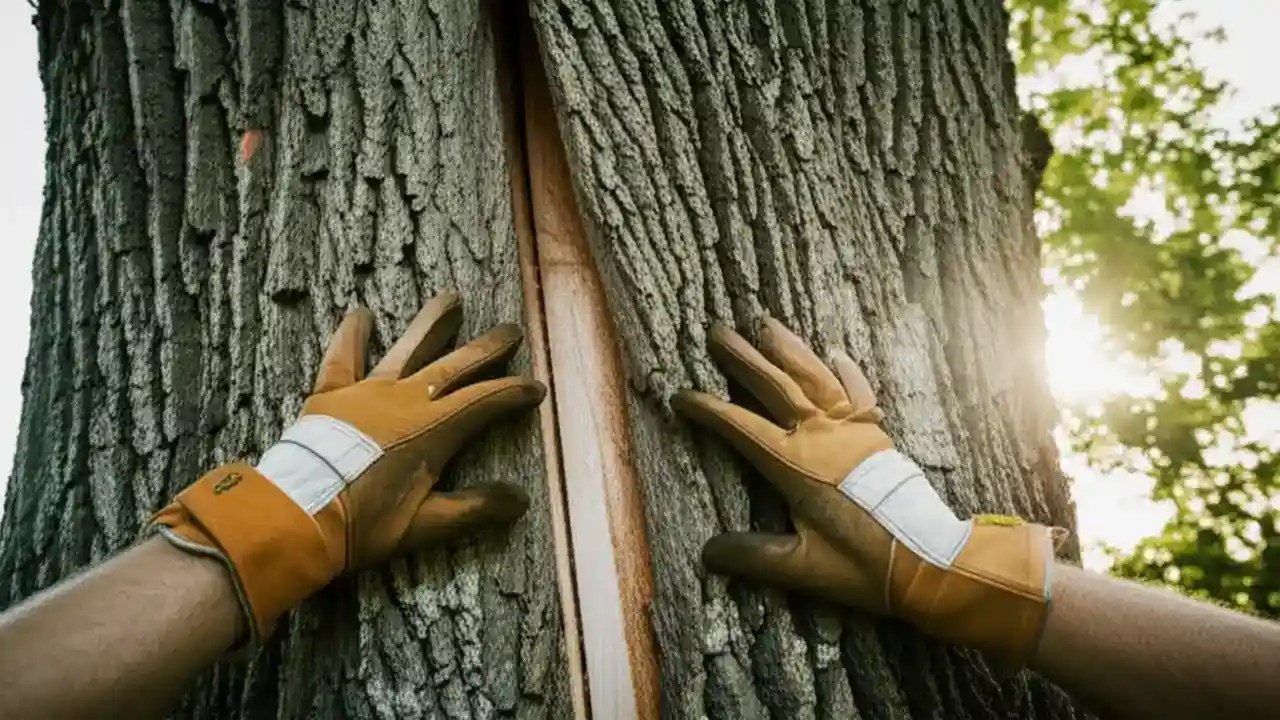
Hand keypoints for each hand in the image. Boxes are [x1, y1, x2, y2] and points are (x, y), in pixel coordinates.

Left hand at [151, 293, 544, 642]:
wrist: (298, 516)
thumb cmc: (364, 525)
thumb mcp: (425, 525)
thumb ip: (473, 509)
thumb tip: (519, 500)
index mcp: (433, 430)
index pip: (485, 402)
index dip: (513, 392)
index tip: (536, 387)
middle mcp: (405, 400)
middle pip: (455, 366)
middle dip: (487, 348)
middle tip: (511, 330)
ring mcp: (367, 392)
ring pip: (408, 347)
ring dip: (432, 323)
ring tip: (451, 298)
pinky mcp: (331, 394)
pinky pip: (344, 356)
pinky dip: (352, 333)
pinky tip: (361, 312)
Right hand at [674, 318, 1055, 662]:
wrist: (929, 558)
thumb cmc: (864, 565)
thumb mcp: (802, 567)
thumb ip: (754, 557)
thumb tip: (708, 553)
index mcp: (796, 465)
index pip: (740, 428)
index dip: (709, 409)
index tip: (682, 395)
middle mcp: (821, 436)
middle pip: (775, 386)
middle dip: (743, 358)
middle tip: (717, 331)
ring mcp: (852, 429)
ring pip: (814, 376)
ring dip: (787, 347)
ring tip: (765, 322)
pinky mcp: (876, 433)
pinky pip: (857, 391)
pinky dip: (843, 370)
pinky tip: (833, 352)